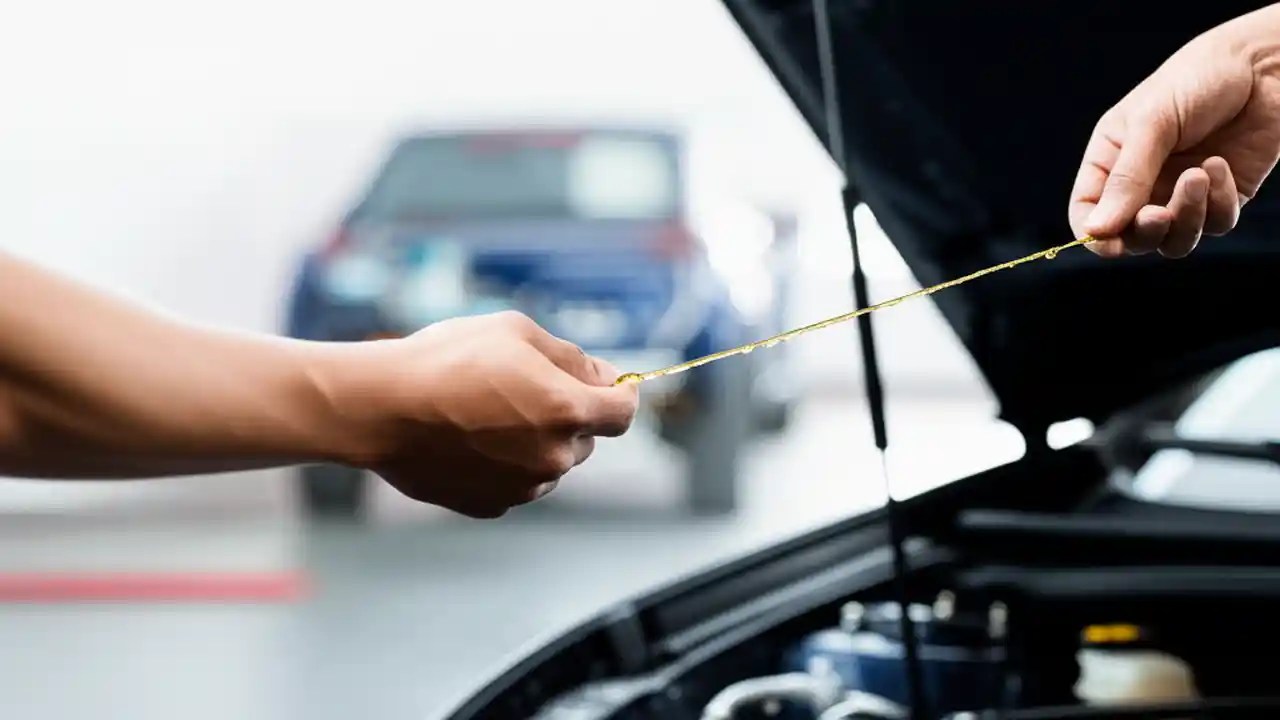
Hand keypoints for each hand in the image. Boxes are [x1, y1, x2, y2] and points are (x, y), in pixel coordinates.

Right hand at [332, 311, 637, 517]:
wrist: (380, 408)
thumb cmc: (446, 360)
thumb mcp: (515, 332)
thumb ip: (570, 357)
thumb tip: (603, 376)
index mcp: (566, 412)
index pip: (623, 413)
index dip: (619, 394)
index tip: (607, 383)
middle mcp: (552, 458)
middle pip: (584, 438)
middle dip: (567, 414)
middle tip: (523, 387)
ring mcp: (522, 488)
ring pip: (549, 463)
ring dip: (535, 441)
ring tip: (486, 412)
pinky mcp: (491, 506)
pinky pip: (516, 482)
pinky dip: (505, 464)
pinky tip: (469, 439)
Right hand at [1069, 7, 1279, 257]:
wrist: (1263, 65)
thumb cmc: (1196, 79)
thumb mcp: (1151, 123)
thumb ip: (1126, 179)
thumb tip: (1096, 230)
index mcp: (1110, 160)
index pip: (1088, 211)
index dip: (1095, 235)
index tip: (1111, 244)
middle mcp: (1143, 183)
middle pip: (1131, 236)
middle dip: (1145, 232)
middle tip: (1160, 213)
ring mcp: (1182, 193)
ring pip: (1175, 240)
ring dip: (1186, 220)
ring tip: (1199, 175)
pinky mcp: (1223, 197)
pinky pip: (1216, 224)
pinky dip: (1219, 203)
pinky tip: (1221, 165)